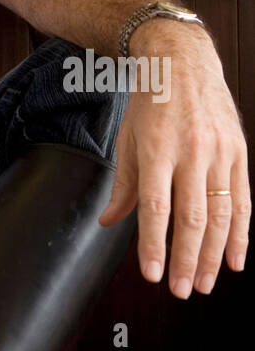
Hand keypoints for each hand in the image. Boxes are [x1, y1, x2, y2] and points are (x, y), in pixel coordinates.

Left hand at [98, 25, 249, 296]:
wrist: (182, 60)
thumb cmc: (151, 101)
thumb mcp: (127, 138)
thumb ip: (123, 184)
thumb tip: (109, 222)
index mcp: (157, 148)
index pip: (155, 206)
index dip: (154, 243)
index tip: (152, 275)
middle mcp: (190, 151)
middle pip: (191, 217)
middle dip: (186, 259)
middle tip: (181, 291)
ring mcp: (218, 152)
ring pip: (220, 214)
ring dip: (213, 254)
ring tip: (204, 284)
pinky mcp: (237, 152)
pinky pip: (242, 200)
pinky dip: (240, 233)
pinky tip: (235, 260)